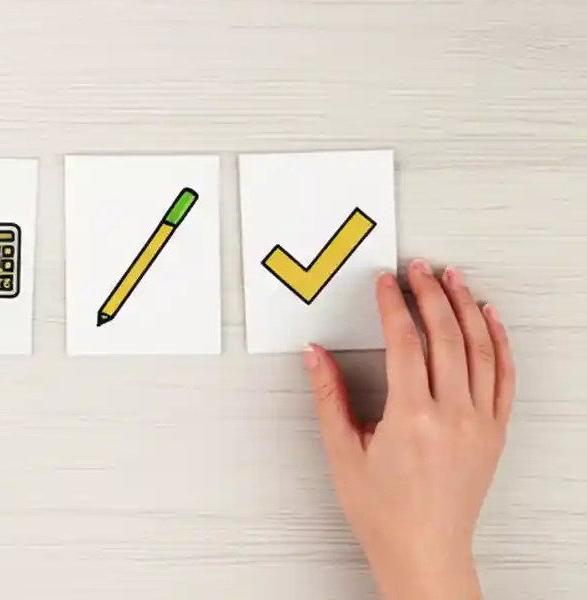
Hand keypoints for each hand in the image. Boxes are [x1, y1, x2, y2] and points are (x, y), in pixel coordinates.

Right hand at [305, 260, 513, 599]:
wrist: (425, 551)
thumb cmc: (383, 511)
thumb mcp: (343, 453)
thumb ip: (328, 398)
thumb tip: (314, 355)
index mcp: (412, 418)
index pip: (405, 343)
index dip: (394, 305)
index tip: (386, 282)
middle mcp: (452, 416)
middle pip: (446, 337)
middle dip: (431, 295)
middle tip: (419, 268)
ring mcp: (479, 423)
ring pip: (480, 350)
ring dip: (467, 308)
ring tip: (453, 280)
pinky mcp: (495, 433)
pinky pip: (504, 377)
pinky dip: (499, 342)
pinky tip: (489, 320)